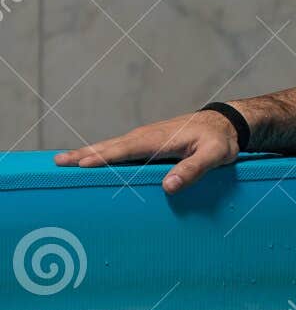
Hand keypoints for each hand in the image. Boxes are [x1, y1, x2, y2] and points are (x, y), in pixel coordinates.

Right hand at [53, 111, 240, 193]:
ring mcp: (145, 139)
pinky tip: (92, 160)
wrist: (224, 123)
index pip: (125, 150)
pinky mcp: (148, 143)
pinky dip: (102, 153)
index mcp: (158, 139)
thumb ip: (194, 169)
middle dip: (84, 154)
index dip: (103, 158)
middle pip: (110, 147)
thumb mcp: (214, 155)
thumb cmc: (220, 140)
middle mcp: (146, 136)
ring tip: (64, 161)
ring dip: (88, 153)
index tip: (80, 165)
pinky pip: (120, 149)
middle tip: (58, 163)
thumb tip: (168, 186)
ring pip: (111, 147)